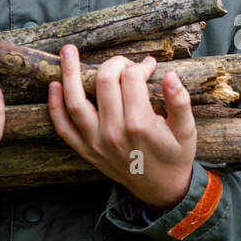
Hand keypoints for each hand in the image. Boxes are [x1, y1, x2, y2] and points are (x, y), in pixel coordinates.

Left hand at [46, 45, 195, 213]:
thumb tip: (170, 75)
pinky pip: (63, 127)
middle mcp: (113, 132)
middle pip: (104, 82)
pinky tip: (54, 85)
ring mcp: (96, 142)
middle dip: (114, 63)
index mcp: (140, 124)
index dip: (141, 66)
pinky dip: (55, 106)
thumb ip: (180, 102)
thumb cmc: (174, 156)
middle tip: (124, 62)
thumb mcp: (187, 130)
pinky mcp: (86, 150)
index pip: (132, 79)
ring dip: (69, 73)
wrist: (161, 189)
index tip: (149, 66)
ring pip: (75, 102)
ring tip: (67, 51)